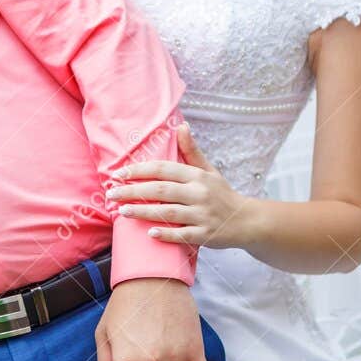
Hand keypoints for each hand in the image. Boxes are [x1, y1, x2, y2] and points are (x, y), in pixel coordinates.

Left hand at [106, 124, 260, 247]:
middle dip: (134, 191)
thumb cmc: (222, 195)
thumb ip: (191, 151)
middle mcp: (199, 193)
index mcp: (197, 176)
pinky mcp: (206, 234)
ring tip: (122, 212)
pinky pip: (183, 235)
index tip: (118, 174)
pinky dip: (167, 234)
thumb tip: (181, 126)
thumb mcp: (209, 170)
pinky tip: (149, 233)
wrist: (248, 221)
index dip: (140, 171)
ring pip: (169, 212)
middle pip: (161, 190)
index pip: (164, 169)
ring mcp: (203, 215)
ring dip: (144, 212)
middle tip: (112, 194)